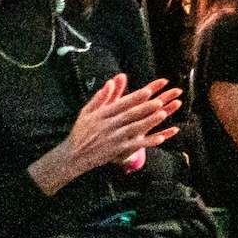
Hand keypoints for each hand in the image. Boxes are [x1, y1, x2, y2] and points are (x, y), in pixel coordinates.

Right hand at [28, 74, 181, 194]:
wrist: (73, 156)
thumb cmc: (81, 131)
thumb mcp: (86, 112)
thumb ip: (100, 97)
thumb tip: (111, 81)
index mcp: (101, 115)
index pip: (121, 104)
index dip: (135, 97)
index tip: (149, 90)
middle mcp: (108, 125)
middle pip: (130, 115)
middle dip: (145, 107)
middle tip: (160, 100)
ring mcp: (113, 138)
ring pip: (134, 128)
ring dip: (149, 121)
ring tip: (164, 114)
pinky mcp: (117, 150)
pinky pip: (135, 145)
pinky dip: (148, 142)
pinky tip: (161, 139)